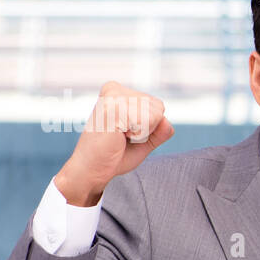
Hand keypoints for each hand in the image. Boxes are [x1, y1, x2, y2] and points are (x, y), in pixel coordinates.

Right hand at [54, 82, 174, 205]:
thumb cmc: (114, 156)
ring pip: (155, 115)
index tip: (126, 133)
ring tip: (119, 136)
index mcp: (119, 92)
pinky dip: (139, 135)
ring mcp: (113, 96)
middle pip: (158, 108)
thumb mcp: (144, 141)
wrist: (92, 170)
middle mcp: (115, 90)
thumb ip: (160, 131)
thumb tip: (167, 122)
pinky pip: (148, 121)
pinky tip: (118, 136)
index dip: (150, 127)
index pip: (157, 105)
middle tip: (122, 137)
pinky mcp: (114, 107)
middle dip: (148, 129)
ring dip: (142, 133)